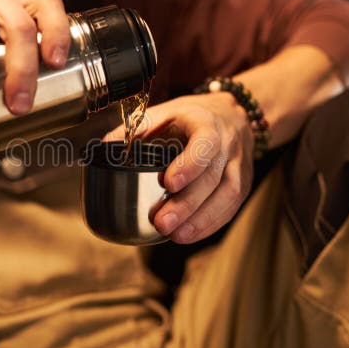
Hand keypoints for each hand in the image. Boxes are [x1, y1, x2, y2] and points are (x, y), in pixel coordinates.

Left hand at [105, 93, 254, 243]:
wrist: (232, 114)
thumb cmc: (192, 117)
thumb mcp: (166, 112)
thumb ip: (137, 128)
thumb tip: (104, 146)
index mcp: (207, 123)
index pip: (205, 144)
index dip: (189, 165)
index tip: (167, 183)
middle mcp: (227, 145)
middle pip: (213, 178)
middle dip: (188, 204)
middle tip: (162, 223)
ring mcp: (238, 166)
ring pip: (227, 195)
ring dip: (202, 220)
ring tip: (176, 235)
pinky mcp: (244, 183)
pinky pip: (231, 207)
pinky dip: (211, 224)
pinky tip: (189, 235)